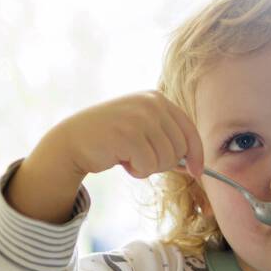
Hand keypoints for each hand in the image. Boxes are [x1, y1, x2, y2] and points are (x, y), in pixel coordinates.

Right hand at [59, 90, 204, 181]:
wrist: (73, 141)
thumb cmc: (111, 139)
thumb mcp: (143, 132)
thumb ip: (167, 142)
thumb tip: (196, 166)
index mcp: (157, 99)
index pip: (189, 129)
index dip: (196, 154)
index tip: (197, 172)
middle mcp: (151, 104)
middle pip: (180, 148)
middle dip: (164, 163)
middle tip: (141, 159)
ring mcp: (140, 117)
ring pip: (166, 159)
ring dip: (148, 167)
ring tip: (129, 157)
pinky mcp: (129, 135)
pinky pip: (148, 166)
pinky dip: (137, 171)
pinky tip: (121, 160)